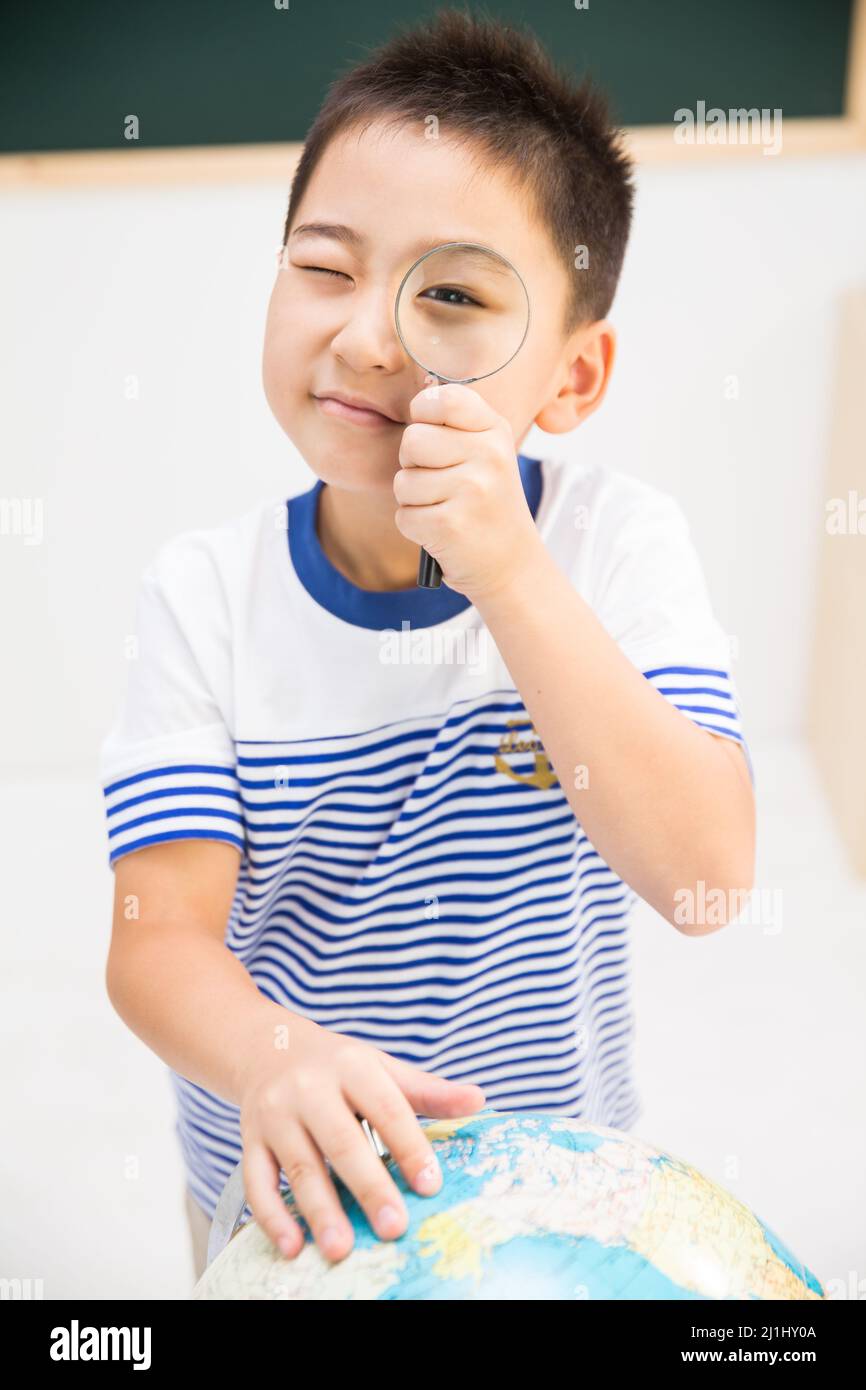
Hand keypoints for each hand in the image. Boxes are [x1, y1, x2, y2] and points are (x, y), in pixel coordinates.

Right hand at [238, 1015, 485, 1262]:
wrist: (267, 1047)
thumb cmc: (338, 1067)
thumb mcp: (382, 1068)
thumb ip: (428, 1090)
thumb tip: (480, 1100)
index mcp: (352, 1066)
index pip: (386, 1107)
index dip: (409, 1145)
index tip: (431, 1185)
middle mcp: (310, 1088)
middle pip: (341, 1140)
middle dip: (367, 1185)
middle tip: (393, 1226)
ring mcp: (275, 1114)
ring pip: (299, 1165)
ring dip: (319, 1210)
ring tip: (342, 1249)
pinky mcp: (250, 1139)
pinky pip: (257, 1181)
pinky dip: (271, 1216)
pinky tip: (293, 1246)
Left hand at [394, 381, 543, 600]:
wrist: (511, 564)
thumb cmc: (486, 504)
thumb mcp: (487, 454)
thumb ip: (455, 425)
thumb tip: (418, 397)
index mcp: (495, 431)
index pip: (443, 398)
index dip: (423, 414)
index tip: (433, 436)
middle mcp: (488, 456)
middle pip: (412, 440)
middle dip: (413, 465)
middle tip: (440, 484)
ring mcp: (471, 490)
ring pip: (403, 481)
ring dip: (413, 501)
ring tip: (444, 509)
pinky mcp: (450, 524)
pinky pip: (404, 515)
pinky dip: (415, 528)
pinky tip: (442, 532)